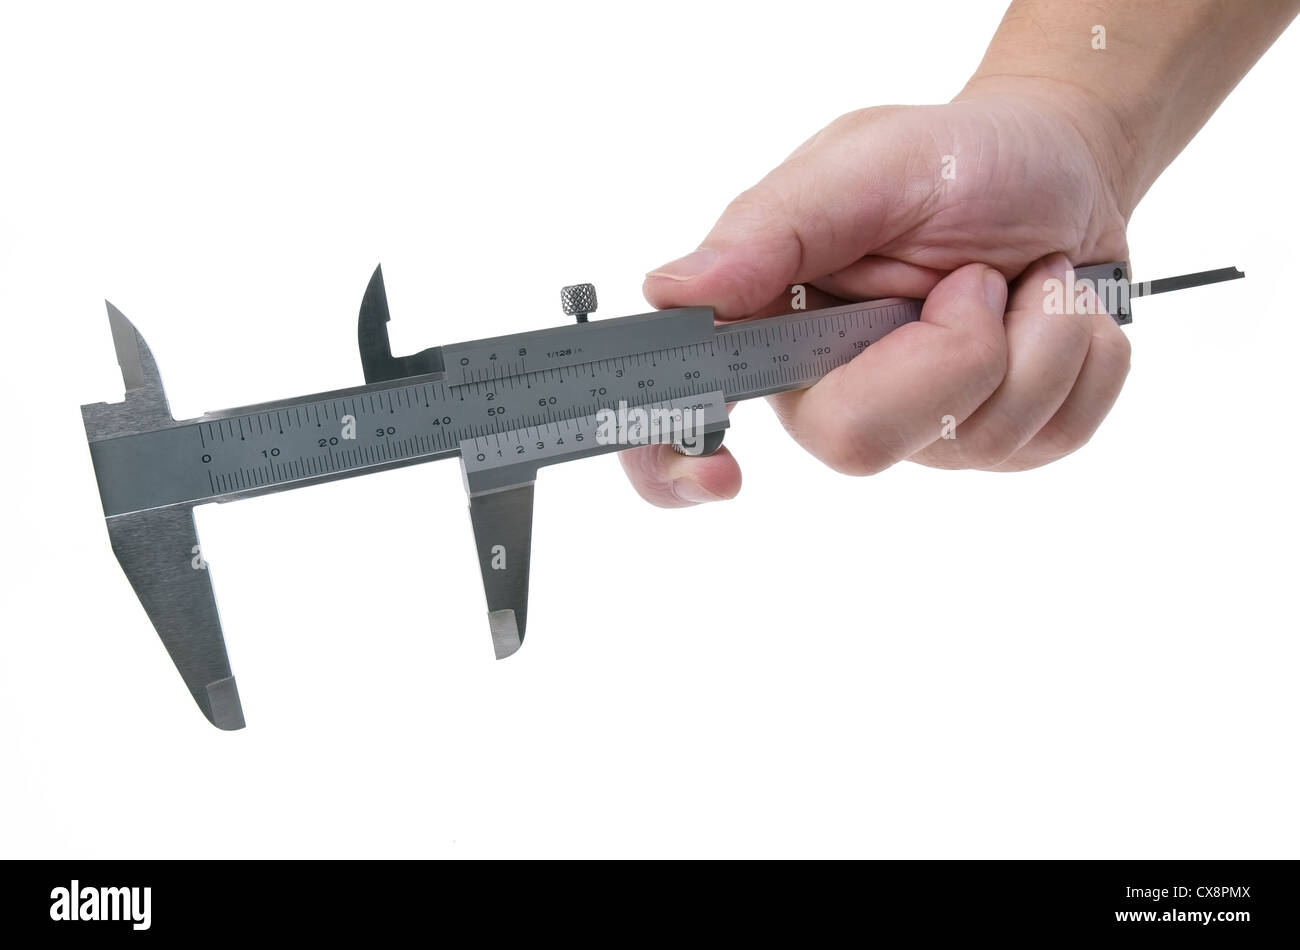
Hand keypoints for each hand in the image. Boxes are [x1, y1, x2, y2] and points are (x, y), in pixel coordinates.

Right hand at [621, 81, 1132, 505]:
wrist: (1065, 165)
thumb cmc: (962, 159)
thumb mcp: (870, 164)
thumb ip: (775, 226)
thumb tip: (674, 291)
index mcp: (774, 330)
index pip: (688, 429)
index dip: (681, 468)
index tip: (719, 472)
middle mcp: (835, 393)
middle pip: (862, 442)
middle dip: (956, 349)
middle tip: (976, 279)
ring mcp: (921, 431)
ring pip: (979, 440)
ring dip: (1039, 336)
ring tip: (1026, 278)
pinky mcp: (999, 444)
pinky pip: (1053, 437)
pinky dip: (1085, 360)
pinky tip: (1057, 311)